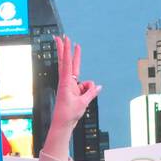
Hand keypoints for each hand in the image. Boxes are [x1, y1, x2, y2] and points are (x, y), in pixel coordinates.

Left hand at [43, 35, 100, 151]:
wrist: (63, 124)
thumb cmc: (69, 114)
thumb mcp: (83, 103)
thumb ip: (91, 92)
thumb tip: (98, 86)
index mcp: (66, 82)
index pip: (67, 63)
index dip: (67, 50)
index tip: (66, 39)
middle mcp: (67, 82)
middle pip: (68, 62)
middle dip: (66, 50)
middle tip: (62, 36)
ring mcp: (70, 86)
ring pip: (83, 80)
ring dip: (87, 88)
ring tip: (80, 101)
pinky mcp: (74, 91)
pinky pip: (86, 88)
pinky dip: (88, 93)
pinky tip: (84, 101)